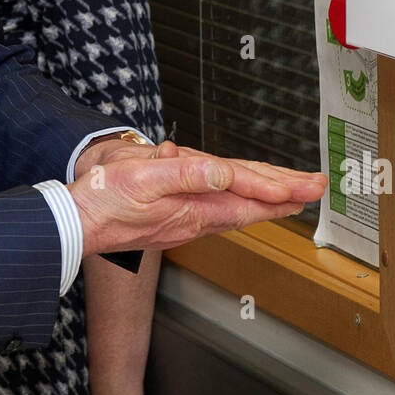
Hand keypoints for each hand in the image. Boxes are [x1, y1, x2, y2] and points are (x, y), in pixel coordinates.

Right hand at [71, 139, 325, 255]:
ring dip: (267, 198)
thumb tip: (224, 172)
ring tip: (292, 193)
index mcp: (193, 207)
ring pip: (238, 207)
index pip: (248, 197)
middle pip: (250, 205)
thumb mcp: (143, 176)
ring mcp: (187, 219)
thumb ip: (187, 173)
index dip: (280, 190)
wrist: (77, 222)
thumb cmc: (104, 199)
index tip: (308, 187)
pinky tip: (245, 202)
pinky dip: (241, 202)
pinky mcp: (175, 216)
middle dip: (285, 194)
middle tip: (316, 187)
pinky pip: (219, 208)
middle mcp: (196, 217)